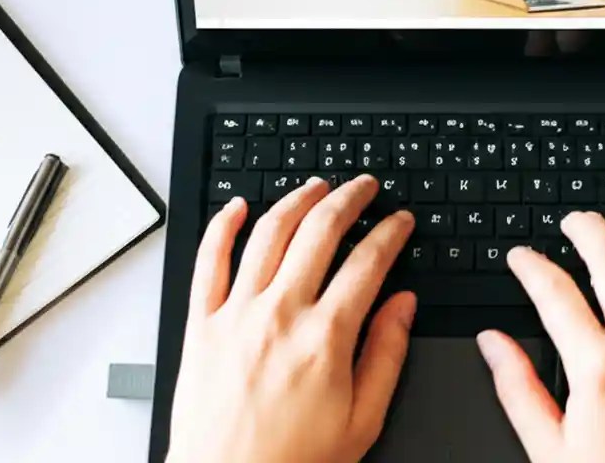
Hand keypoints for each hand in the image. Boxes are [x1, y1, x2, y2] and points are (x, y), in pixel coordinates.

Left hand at [167, 176, 416, 462]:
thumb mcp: (362, 419)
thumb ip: (387, 354)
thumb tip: (404, 305)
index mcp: (326, 337)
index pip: (368, 261)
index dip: (390, 232)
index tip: (399, 221)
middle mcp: (280, 314)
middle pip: (320, 230)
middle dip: (349, 198)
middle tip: (364, 186)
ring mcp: (236, 314)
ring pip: (268, 232)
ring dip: (296, 199)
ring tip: (315, 186)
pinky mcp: (200, 324)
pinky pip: (208, 261)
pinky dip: (222, 226)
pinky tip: (236, 206)